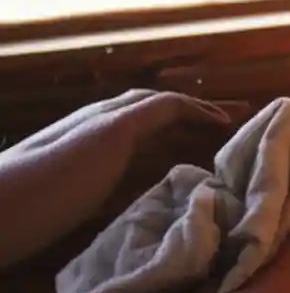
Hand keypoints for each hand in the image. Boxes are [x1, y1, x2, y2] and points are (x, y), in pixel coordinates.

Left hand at [0, 90, 233, 267]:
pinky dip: (149, 167)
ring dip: (172, 140)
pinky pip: (122, 169)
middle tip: (229, 131)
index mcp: (108, 116)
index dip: (203, 109)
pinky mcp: (67, 190)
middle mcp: (95, 130)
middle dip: (191, 118)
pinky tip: (154, 187)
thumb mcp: (105, 137)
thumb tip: (186, 105)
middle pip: (152, 115)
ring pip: (137, 141)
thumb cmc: (47, 182)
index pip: (166, 102)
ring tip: (201, 154)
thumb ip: (145, 115)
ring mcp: (78, 159)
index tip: (239, 123)